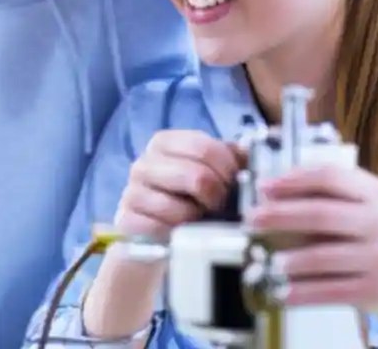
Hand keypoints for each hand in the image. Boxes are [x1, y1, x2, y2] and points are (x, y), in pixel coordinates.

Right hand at [114, 130, 242, 240]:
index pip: (204, 147)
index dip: (228, 168)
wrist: (155, 234)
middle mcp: (143, 163)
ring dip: (199, 221)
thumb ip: (230, 158)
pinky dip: (179, 236)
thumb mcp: (209, 171)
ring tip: (202, 221)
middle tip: (222, 207)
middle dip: (218, 197)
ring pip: (181, 209)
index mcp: (164, 143)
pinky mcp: (127, 222)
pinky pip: (163, 230)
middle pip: (196, 176)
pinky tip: (183, 234)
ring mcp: (132, 193)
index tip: (235, 183)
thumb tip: (250, 153)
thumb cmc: (186, 198)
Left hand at [245, 163, 377, 330]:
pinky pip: (330, 291)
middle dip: (279, 215)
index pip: (331, 178)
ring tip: (267, 260)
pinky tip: (284, 292)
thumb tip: (285, 191)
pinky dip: (302, 293)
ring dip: (288, 260)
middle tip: (252, 219)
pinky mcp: (377, 291)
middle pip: (320, 214)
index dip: (293, 180)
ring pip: (322, 256)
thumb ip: (344, 195)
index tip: (266, 186)